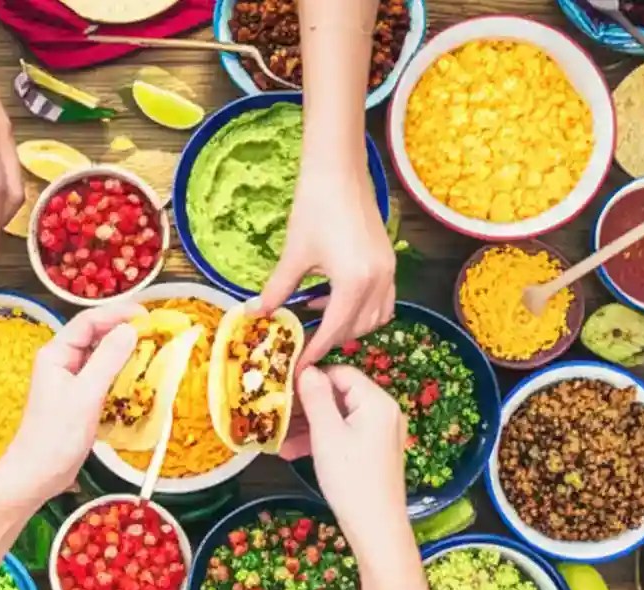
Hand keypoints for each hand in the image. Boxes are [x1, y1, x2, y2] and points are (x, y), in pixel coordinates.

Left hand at [0, 304, 145, 503]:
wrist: (37, 475)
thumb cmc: (56, 436)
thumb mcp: (86, 395)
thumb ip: (108, 360)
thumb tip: (130, 330)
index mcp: (56, 354)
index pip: (88, 321)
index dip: (117, 314)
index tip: (146, 316)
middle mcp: (62, 361)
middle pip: (95, 335)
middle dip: (123, 330)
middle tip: (154, 332)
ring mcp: (70, 380)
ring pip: (100, 356)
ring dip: (124, 352)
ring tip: (151, 350)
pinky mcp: (79, 398)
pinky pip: (102, 376)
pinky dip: (120, 373)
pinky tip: (138, 377)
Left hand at [259, 166, 394, 368]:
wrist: (338, 171)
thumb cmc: (314, 208)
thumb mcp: (293, 254)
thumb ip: (277, 289)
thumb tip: (255, 312)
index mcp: (354, 283)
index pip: (335, 331)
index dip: (316, 350)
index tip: (300, 364)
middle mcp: (378, 281)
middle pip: (358, 328)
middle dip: (332, 339)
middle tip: (306, 341)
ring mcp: (388, 270)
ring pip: (375, 316)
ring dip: (350, 324)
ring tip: (319, 316)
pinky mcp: (388, 260)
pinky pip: (382, 299)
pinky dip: (362, 308)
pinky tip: (334, 296)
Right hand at [286, 365, 407, 540]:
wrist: (376, 529)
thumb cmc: (351, 479)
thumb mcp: (327, 434)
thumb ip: (316, 397)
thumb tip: (306, 369)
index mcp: (377, 401)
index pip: (340, 372)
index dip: (310, 377)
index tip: (281, 388)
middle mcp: (383, 412)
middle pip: (339, 394)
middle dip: (305, 405)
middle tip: (275, 415)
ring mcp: (380, 433)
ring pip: (338, 417)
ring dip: (308, 425)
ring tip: (278, 438)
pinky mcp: (374, 452)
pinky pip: (344, 435)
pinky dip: (321, 440)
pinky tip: (293, 452)